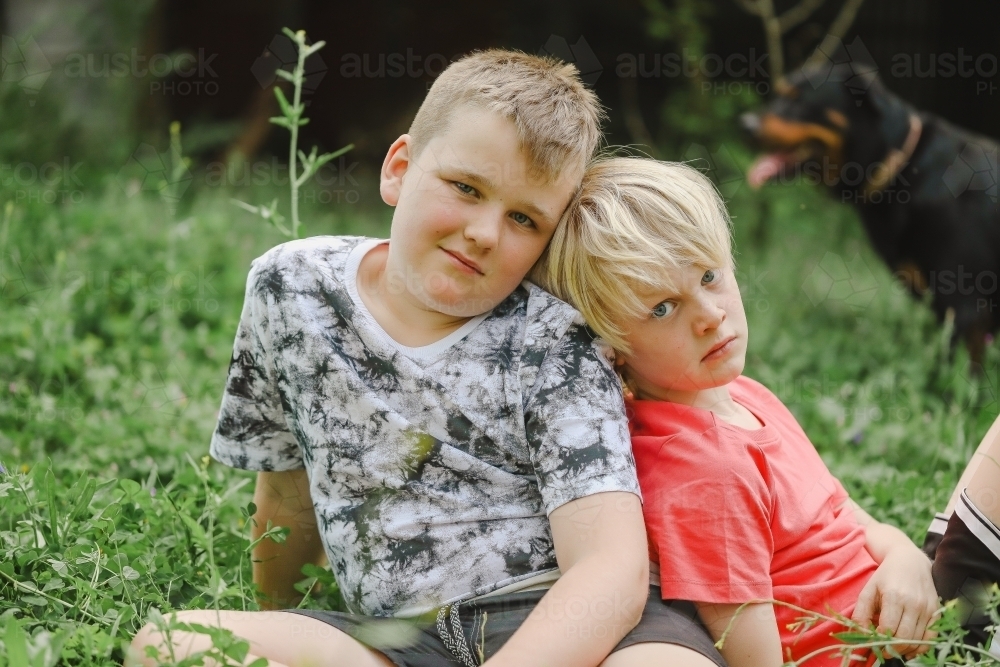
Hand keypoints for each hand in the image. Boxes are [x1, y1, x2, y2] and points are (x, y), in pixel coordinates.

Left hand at [851, 544, 939, 659]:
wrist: (910, 561)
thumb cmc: (885, 576)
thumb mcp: (868, 590)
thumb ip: (861, 613)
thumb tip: (859, 635)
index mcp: (894, 596)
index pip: (888, 629)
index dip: (879, 641)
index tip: (873, 644)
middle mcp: (914, 603)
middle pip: (904, 638)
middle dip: (892, 649)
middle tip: (883, 651)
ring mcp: (928, 608)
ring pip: (918, 640)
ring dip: (905, 650)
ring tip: (894, 648)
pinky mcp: (937, 611)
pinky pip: (931, 638)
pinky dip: (920, 647)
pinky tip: (909, 648)